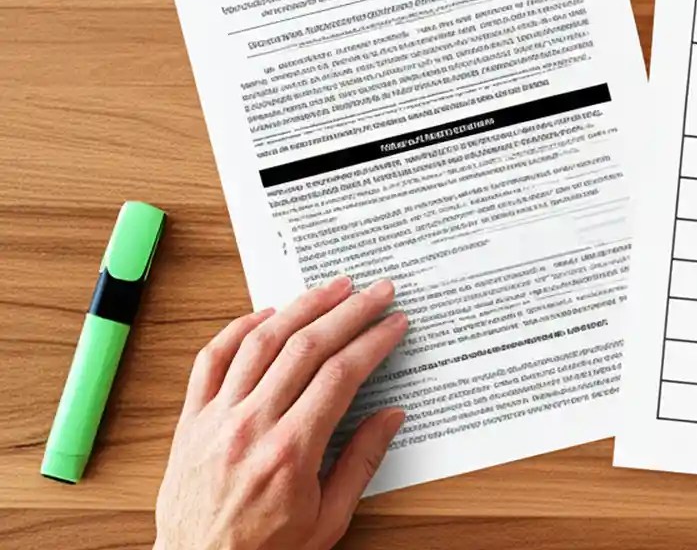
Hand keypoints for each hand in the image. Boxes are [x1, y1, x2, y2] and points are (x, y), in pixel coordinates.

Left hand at [155, 276, 408, 549]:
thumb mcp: (329, 520)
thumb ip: (361, 462)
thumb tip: (391, 417)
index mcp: (291, 453)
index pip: (341, 375)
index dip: (373, 341)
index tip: (394, 324)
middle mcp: (252, 426)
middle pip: (307, 347)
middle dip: (349, 312)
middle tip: (377, 292)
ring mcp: (217, 418)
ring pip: (261, 341)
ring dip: (301, 307)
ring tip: (332, 287)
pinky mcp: (192, 419)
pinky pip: (212, 358)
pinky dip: (239, 328)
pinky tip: (267, 314)